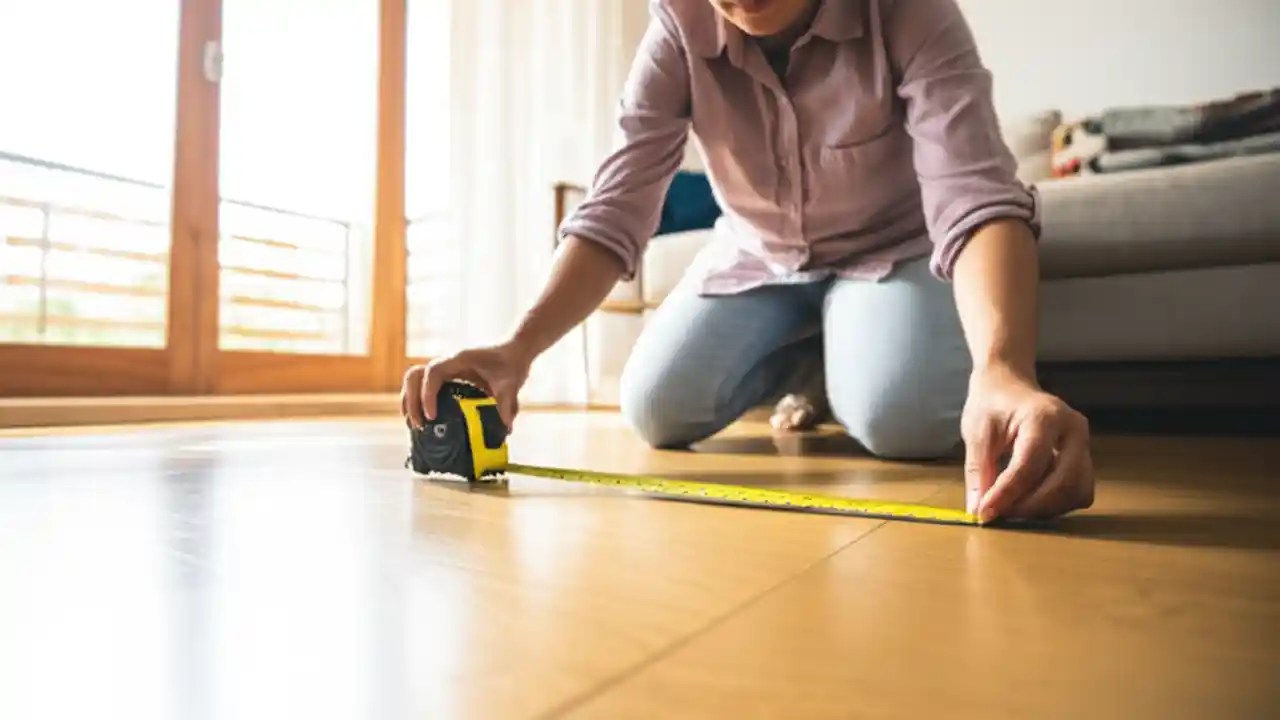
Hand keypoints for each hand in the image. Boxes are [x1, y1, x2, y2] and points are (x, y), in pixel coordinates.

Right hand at [400, 341, 532, 431]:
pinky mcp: (448, 378)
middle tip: (418, 425)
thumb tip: (504, 430)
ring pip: (414, 380)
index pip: (433, 373)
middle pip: (414, 376)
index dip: (427, 394)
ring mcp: (446, 370)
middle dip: (412, 401)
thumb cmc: (512, 363)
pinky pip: (424, 386)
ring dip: (410, 402)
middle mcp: (448, 363)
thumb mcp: (511, 384)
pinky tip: (425, 421)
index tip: (432, 416)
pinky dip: (419, 402)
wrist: (515, 351)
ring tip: (416, 426)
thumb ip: (507, 404)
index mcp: (460, 360)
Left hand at [962, 365, 1094, 523]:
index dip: (1007, 494)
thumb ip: (978, 472)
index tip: (985, 512)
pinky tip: (1029, 499)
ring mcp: (1084, 443)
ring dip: (1045, 508)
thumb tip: (979, 511)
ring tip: (1012, 507)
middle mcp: (1073, 430)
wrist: (1009, 385)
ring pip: (1077, 491)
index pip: (1029, 465)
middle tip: (999, 514)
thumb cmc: (992, 405)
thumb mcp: (976, 433)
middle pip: (1063, 482)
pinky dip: (1056, 503)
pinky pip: (1078, 491)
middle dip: (1030, 506)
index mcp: (1044, 417)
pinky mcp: (1085, 458)